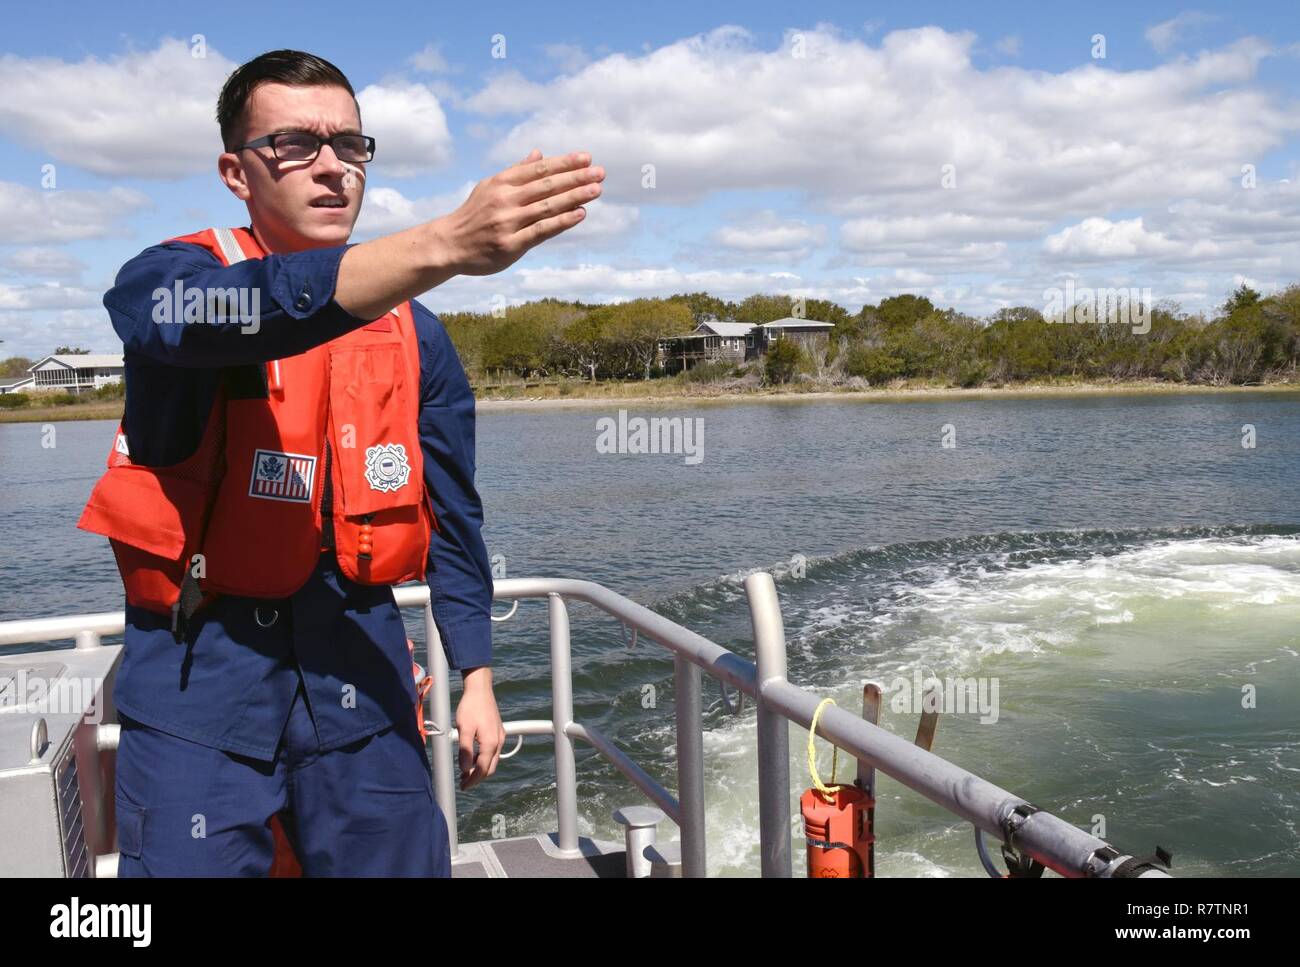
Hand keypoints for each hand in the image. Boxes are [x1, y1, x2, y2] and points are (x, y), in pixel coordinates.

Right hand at [431, 148, 603, 276]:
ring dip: (574, 197)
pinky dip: (562, 222)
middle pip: (546, 186)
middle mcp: (505, 200)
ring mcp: (507, 223)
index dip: (564, 163)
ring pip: (547, 207)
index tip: (586, 158)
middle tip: (600, 172)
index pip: (539, 169)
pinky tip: (580, 214)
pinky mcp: (510, 245)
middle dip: (575, 177)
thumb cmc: (473, 215)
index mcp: (501, 183)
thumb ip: (516, 172)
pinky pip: (541, 231)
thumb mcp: (489, 187)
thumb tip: (539, 153)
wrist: (449, 244)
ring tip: (596, 189)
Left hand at [455, 666, 504, 790]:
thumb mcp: (464, 729)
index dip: (473, 780)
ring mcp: (500, 736)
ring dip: (480, 768)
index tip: (463, 786)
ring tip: (466, 771)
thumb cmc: (471, 707)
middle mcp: (498, 741)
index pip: (483, 769)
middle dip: (478, 777)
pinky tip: (473, 756)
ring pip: (492, 760)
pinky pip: (493, 751)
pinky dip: (484, 758)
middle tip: (463, 782)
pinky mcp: (497, 731)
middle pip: (490, 767)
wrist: (480, 690)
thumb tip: (465, 769)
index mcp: (491, 743)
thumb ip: (465, 751)